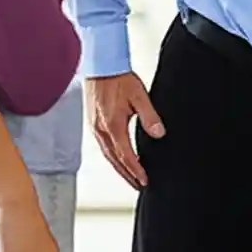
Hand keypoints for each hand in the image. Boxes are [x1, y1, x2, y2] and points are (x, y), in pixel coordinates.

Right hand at [86, 73, 163, 188]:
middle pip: (115, 160)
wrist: (100, 65)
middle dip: (127, 175)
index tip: (144, 180)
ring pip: (107, 155)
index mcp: (112, 125)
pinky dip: (112, 156)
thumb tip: (159, 133)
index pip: (126, 155)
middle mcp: (101, 129)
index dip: (136, 170)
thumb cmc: (117, 78)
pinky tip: (117, 157)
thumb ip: (150, 116)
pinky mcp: (93, 122)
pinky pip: (103, 146)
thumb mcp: (139, 96)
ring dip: (119, 168)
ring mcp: (95, 127)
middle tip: (138, 185)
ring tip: (129, 176)